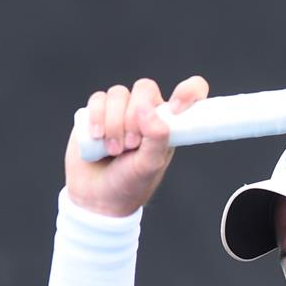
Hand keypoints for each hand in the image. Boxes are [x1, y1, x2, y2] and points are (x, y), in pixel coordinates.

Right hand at [63, 75, 208, 217]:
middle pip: (144, 88)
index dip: (188, 92)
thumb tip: (147, 110)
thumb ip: (156, 138)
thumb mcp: (149, 166)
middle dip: (133, 117)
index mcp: (168, 124)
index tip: (177, 108)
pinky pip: (98, 99)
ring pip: (118, 93)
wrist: (97, 198)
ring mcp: (121, 110)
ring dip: (113, 123)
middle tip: (131, 145)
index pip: (189, 92)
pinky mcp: (98, 112)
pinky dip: (96, 117)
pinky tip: (96, 137)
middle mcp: (146, 113)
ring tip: (112, 150)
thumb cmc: (129, 184)